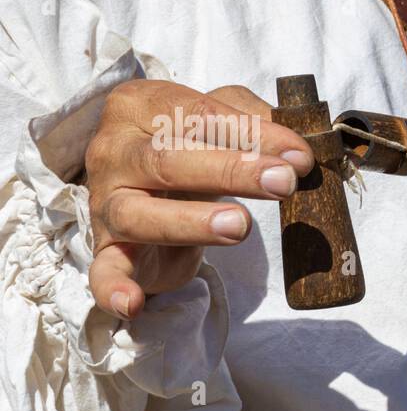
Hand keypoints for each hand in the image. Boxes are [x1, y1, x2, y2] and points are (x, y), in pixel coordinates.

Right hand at [85, 81, 313, 318]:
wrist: (151, 195)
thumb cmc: (190, 150)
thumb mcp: (219, 123)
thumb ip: (253, 120)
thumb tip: (295, 144)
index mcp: (140, 106)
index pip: (196, 114)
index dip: (251, 133)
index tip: (300, 155)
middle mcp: (113, 151)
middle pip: (166, 160)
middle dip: (229, 171)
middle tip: (282, 183)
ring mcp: (105, 203)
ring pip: (138, 214)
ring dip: (190, 222)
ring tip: (240, 225)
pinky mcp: (107, 250)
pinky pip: (103, 273)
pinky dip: (114, 289)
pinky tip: (134, 303)